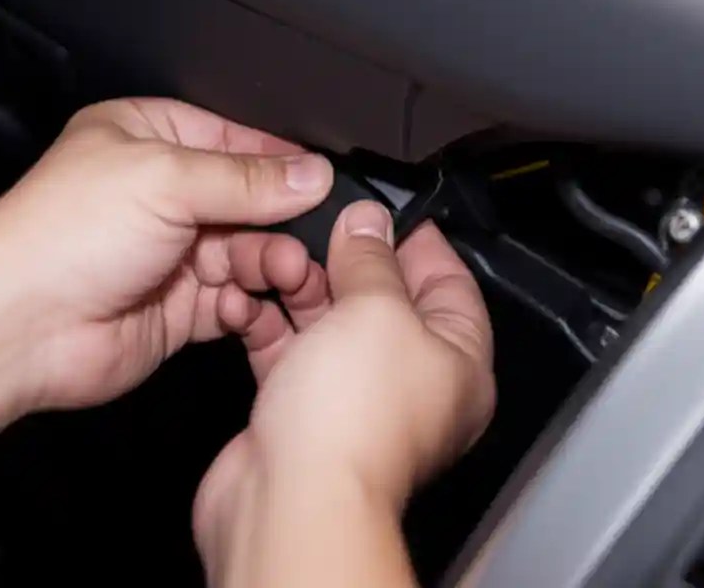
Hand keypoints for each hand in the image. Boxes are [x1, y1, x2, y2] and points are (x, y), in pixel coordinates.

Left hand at [0, 98, 332, 409]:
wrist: (20, 325)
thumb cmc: (62, 236)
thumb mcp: (166, 179)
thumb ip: (247, 178)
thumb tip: (311, 174)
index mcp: (145, 138)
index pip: (232, 139)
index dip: (277, 161)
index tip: (320, 181)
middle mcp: (157, 194)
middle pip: (247, 201)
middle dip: (279, 222)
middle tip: (308, 239)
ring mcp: (167, 253)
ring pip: (246, 254)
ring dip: (270, 264)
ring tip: (286, 274)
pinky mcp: (175, 309)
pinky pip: (233, 302)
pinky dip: (248, 305)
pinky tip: (247, 306)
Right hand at [192, 201, 495, 576]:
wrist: (291, 498)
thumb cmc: (355, 421)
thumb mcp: (377, 309)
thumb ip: (372, 258)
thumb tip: (369, 221)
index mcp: (458, 362)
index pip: (449, 282)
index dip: (415, 239)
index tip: (381, 206)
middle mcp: (411, 382)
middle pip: (382, 299)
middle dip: (343, 260)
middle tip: (315, 226)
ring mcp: (354, 398)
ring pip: (327, 323)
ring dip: (296, 287)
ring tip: (272, 256)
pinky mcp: (301, 411)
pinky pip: (286, 352)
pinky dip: (265, 323)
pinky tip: (245, 298)